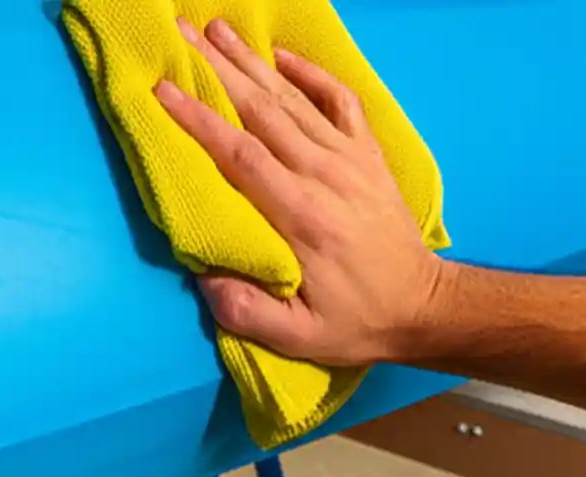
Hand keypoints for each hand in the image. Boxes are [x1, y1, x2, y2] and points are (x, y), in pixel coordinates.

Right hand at [155, 18, 448, 365]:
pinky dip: (312, 74)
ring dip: (252, 61)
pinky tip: (282, 56)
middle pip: (262, 110)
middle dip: (216, 69)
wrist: (422, 307)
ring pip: (293, 99)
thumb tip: (204, 277)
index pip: (240, 154)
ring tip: (216, 29)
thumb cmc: (357, 322)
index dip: (199, 118)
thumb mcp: (300, 338)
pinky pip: (340, 101)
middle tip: (179, 32)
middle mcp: (324, 176)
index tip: (163, 87)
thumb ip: (248, 310)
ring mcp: (350, 160)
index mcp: (301, 216)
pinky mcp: (368, 157)